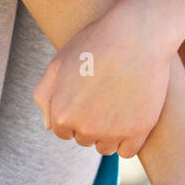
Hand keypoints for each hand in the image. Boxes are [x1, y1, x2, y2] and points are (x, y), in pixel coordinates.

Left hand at [33, 4, 172, 158]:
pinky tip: (132, 116)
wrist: (137, 34)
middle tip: (105, 93)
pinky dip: (129, 139)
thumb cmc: (96, 43)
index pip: (63, 130)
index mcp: (62, 114)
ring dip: (109, 133)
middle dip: (91, 121)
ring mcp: (112, 132)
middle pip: (84, 139)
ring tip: (119, 102)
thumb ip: (45, 96)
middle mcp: (84, 128)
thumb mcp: (59, 62)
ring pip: (105, 147)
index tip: (87, 93)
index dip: (74, 111)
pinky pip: (128, 151)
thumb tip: (50, 127)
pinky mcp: (138, 131)